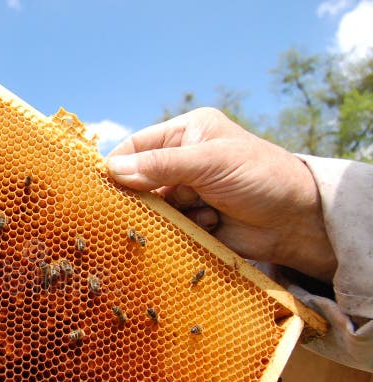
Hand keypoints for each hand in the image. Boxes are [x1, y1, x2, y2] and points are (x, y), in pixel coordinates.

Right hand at [106, 107, 336, 282]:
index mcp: (185, 133)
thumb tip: (113, 170)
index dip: (118, 164)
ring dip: (169, 216)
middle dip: (143, 196)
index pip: (137, 145)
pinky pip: (169, 229)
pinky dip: (182, 230)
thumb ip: (161, 165)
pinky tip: (210, 224)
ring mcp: (187, 192)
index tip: (102, 185)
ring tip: (199, 212)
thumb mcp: (210, 162)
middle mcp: (182, 161)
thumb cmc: (260, 177)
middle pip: (139, 180)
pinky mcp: (192, 221)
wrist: (297, 221)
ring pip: (152, 208)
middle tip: (148, 206)